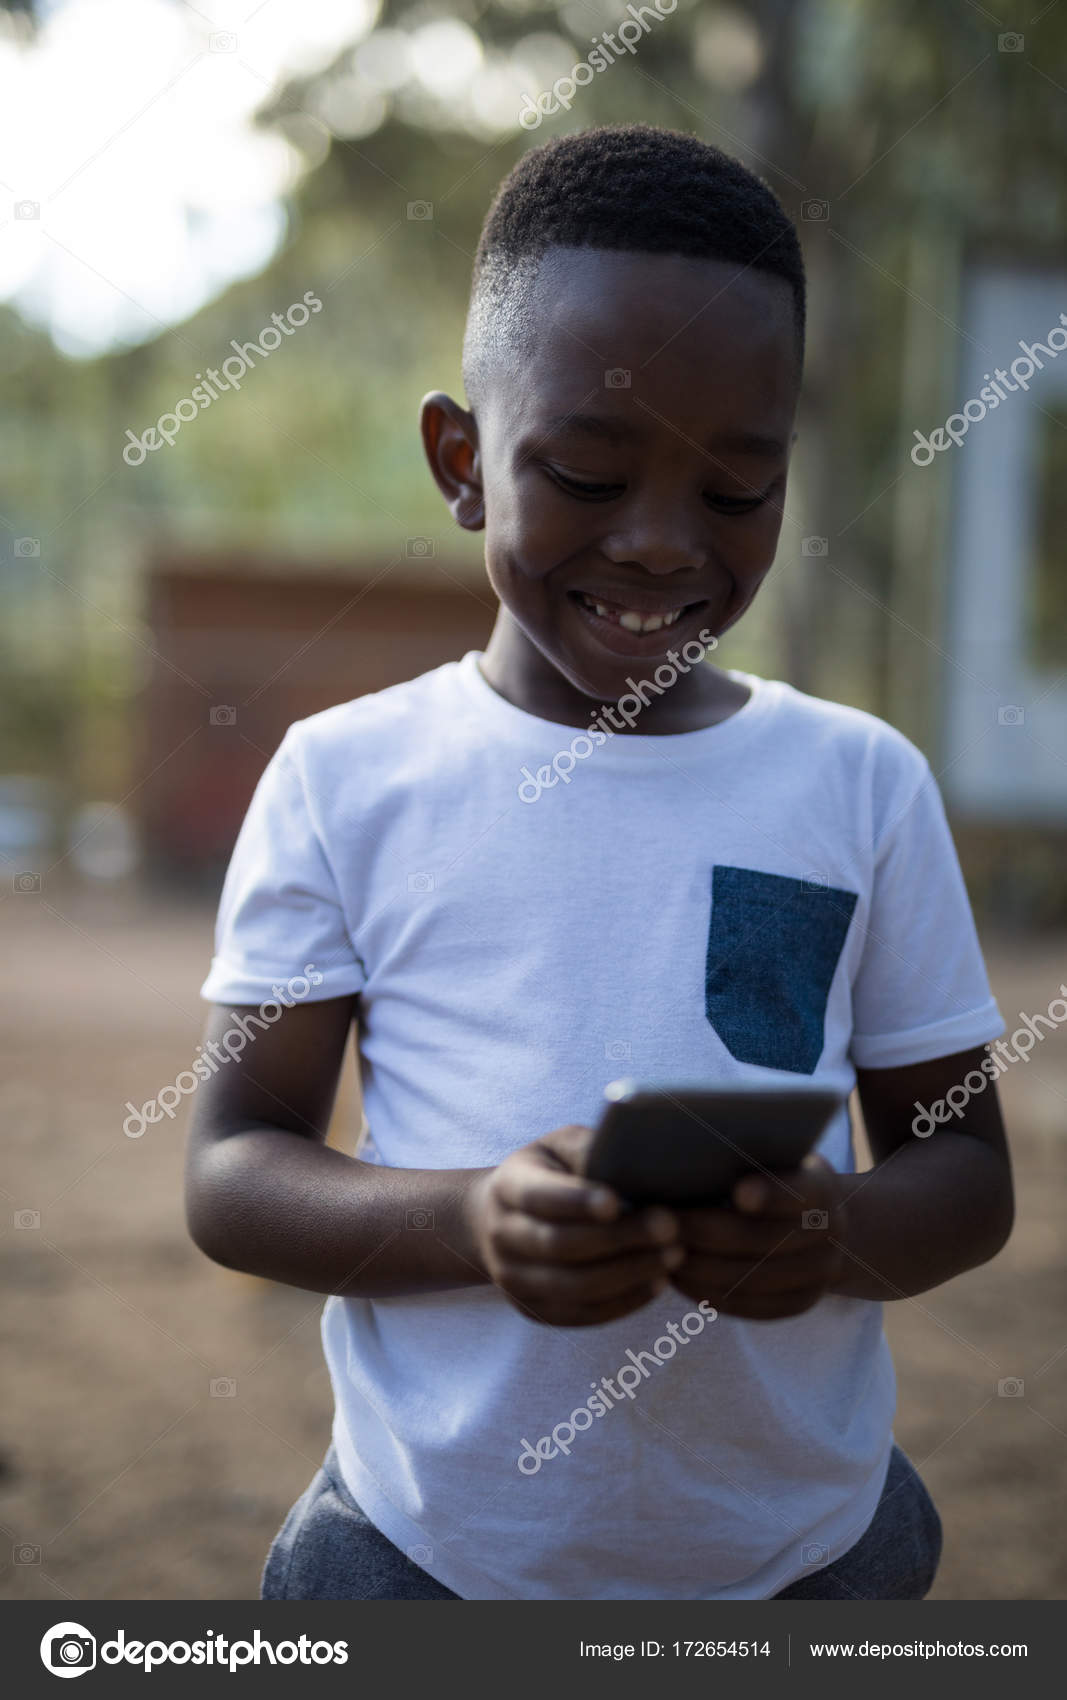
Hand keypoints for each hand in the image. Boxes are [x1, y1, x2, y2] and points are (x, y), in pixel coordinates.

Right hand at [470, 1124, 684, 1325]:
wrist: (501, 1219)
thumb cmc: (550, 1173)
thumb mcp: (561, 1147)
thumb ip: (589, 1149)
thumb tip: (634, 1159)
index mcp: (508, 1186)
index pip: (539, 1197)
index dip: (577, 1202)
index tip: (617, 1202)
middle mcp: (502, 1235)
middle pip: (561, 1245)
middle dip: (620, 1239)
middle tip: (670, 1226)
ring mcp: (513, 1279)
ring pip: (575, 1287)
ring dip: (630, 1273)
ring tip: (674, 1255)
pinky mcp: (535, 1310)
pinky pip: (582, 1315)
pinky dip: (624, 1302)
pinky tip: (657, 1282)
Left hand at [670, 1154, 848, 1319]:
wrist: (819, 1221)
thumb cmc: (773, 1177)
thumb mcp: (772, 1158)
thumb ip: (743, 1159)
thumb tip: (683, 1158)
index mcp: (823, 1188)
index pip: (801, 1192)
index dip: (773, 1194)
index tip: (738, 1192)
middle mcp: (830, 1233)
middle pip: (763, 1240)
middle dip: (706, 1233)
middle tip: (662, 1224)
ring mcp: (820, 1274)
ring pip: (752, 1279)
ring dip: (700, 1268)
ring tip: (660, 1253)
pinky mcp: (800, 1303)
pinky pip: (751, 1307)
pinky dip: (710, 1294)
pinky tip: (678, 1279)